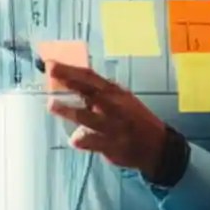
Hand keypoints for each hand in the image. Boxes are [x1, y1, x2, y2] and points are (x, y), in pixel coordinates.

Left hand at [44, 62, 169, 179]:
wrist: (158, 145)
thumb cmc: (135, 119)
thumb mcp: (122, 100)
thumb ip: (99, 94)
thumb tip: (69, 85)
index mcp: (115, 92)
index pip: (90, 77)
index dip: (70, 69)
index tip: (52, 64)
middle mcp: (114, 106)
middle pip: (87, 90)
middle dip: (68, 80)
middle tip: (51, 72)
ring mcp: (112, 125)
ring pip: (86, 116)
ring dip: (68, 110)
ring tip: (52, 105)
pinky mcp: (111, 145)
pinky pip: (91, 141)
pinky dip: (80, 140)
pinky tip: (74, 139)